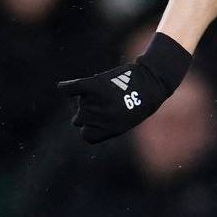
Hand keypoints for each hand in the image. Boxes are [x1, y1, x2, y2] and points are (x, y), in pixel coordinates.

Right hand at [57, 33, 191, 143]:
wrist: (152, 80)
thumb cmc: (141, 101)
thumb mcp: (126, 120)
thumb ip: (103, 124)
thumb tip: (79, 121)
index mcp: (110, 129)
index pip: (86, 136)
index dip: (91, 129)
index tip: (100, 123)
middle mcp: (100, 117)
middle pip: (80, 119)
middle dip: (89, 114)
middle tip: (108, 104)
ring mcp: (94, 101)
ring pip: (80, 104)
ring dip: (89, 99)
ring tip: (110, 92)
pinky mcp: (91, 84)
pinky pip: (69, 88)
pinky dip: (67, 87)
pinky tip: (65, 87)